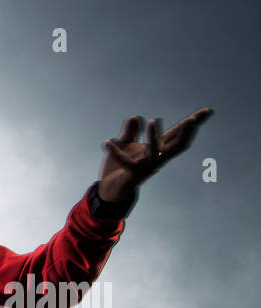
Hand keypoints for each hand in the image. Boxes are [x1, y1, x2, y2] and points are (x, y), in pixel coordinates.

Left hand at [99, 107, 213, 202]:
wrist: (108, 190)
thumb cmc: (120, 166)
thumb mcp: (125, 144)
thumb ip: (130, 131)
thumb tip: (135, 117)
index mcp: (157, 149)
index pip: (177, 134)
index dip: (192, 123)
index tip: (207, 111)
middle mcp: (155, 158)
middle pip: (176, 145)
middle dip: (185, 133)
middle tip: (192, 120)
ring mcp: (145, 167)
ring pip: (154, 152)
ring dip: (154, 137)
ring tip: (154, 121)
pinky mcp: (131, 175)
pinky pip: (125, 163)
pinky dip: (116, 152)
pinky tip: (107, 142)